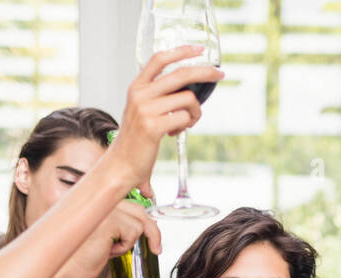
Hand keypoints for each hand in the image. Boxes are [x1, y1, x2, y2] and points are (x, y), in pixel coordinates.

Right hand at [57, 200, 161, 277]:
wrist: (65, 270)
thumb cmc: (80, 259)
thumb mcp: (103, 239)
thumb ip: (119, 228)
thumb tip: (146, 225)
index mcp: (97, 204)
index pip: (130, 205)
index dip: (144, 219)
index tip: (153, 236)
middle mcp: (101, 203)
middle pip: (139, 210)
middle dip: (152, 230)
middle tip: (156, 248)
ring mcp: (105, 208)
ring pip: (139, 222)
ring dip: (129, 241)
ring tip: (111, 250)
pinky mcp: (111, 219)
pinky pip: (134, 232)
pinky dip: (125, 246)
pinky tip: (107, 250)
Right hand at [109, 47, 223, 189]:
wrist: (121, 164)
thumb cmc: (136, 140)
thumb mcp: (141, 110)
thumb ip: (157, 96)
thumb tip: (188, 88)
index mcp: (137, 87)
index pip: (159, 59)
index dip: (181, 51)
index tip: (199, 49)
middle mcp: (140, 95)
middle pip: (181, 74)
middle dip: (205, 72)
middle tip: (220, 75)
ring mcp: (146, 110)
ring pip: (188, 98)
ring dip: (195, 112)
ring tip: (187, 123)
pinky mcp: (153, 126)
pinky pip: (184, 118)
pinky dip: (186, 125)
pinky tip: (175, 133)